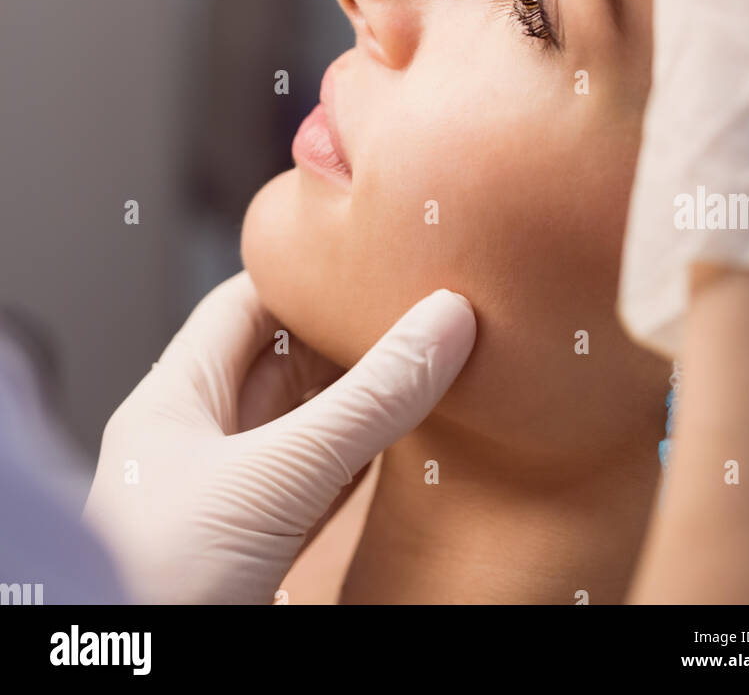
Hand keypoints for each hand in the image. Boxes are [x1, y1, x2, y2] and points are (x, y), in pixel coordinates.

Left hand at [83, 272, 474, 603]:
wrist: (144, 678)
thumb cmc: (166, 577)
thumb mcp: (276, 473)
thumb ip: (364, 401)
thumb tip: (444, 322)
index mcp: (176, 397)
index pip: (244, 304)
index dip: (307, 276)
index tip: (373, 257)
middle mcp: (201, 440)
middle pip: (283, 363)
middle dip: (347, 337)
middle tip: (420, 306)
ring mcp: (231, 498)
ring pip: (307, 428)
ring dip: (363, 402)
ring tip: (428, 364)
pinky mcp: (259, 553)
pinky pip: (319, 488)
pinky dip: (362, 463)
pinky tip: (402, 450)